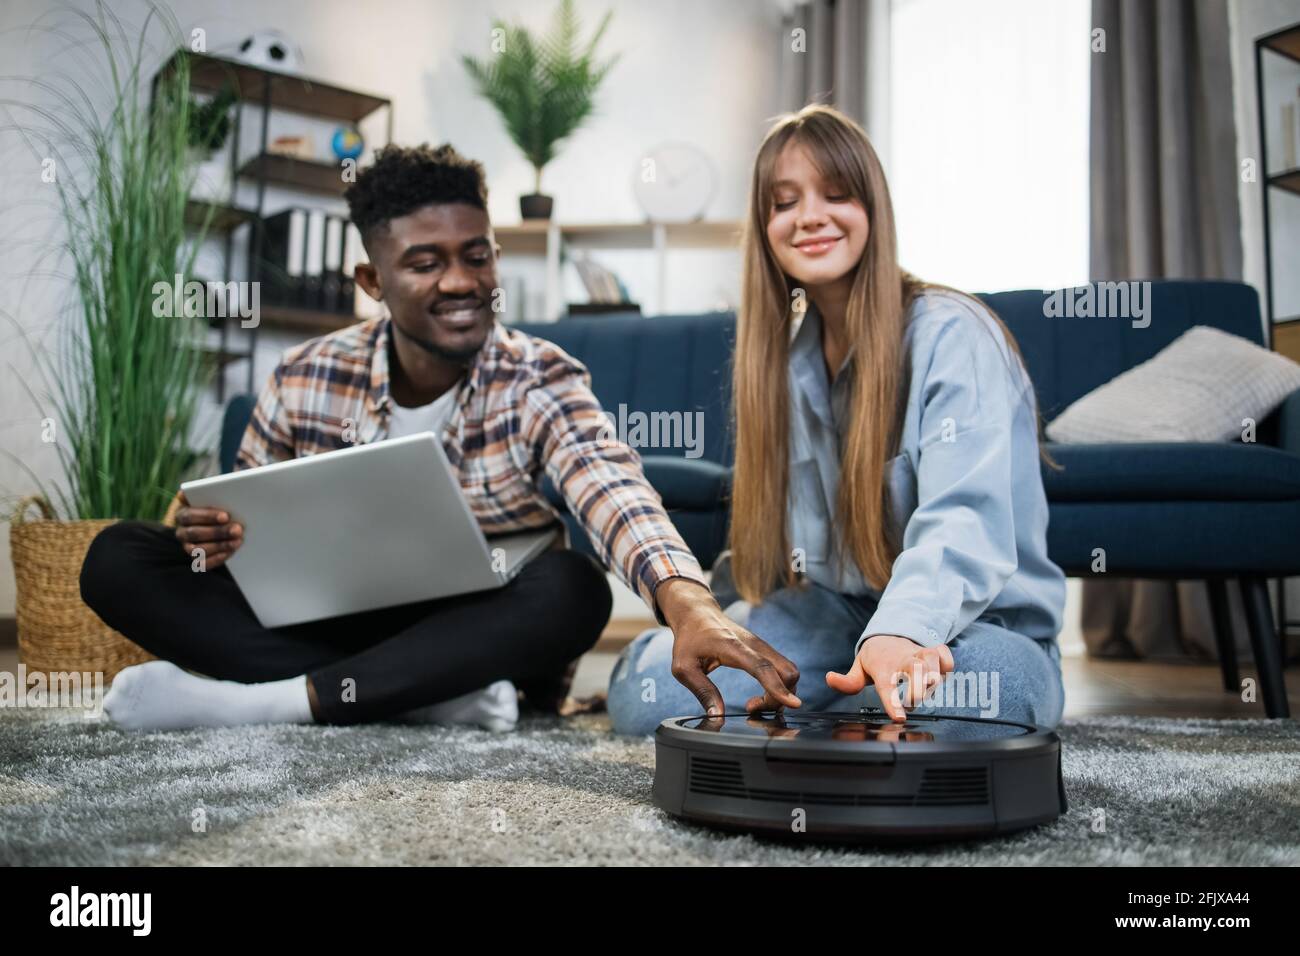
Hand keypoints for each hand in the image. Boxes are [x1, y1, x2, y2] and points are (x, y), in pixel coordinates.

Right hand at [173, 490, 242, 568]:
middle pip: (194, 533)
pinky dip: (217, 559)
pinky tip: (230, 552)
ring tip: (237, 541)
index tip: (226, 516)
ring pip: (197, 549)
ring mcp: (187, 546)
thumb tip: (214, 488)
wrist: (221, 523)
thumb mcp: (215, 497)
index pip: (190, 515)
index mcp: (182, 513)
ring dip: (219, 546)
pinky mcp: (195, 559)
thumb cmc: (218, 506)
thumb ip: (214, 492)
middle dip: (217, 532)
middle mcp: (181, 531)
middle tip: (238, 529)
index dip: (207, 516)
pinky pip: (202, 563)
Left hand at [656, 578, 801, 716]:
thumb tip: (717, 715)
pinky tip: (759, 694)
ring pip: (789, 672)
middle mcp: (754, 644)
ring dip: (779, 694)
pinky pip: (783, 670)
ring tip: (753, 703)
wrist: (697, 614)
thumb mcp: (683, 668)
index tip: (793, 704)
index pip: (762, 667)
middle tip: (752, 707)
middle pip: (787, 672)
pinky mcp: (764, 651)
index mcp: (733, 647)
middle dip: (779, 698)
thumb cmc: (689, 639)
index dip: (778, 688)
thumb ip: (702, 691)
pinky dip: (778, 687)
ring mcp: (762, 646)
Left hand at [825, 634, 954, 721]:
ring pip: (933, 660)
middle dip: (918, 688)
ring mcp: (919, 654)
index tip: (899, 718)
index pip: (887, 686)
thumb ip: (847, 681)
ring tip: (927, 690)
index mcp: (883, 667)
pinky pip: (945, 655)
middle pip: (916, 669)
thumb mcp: (858, 669)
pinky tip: (941, 674)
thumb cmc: (876, 659)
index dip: (893, 702)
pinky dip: (947, 664)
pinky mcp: (933, 651)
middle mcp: (903, 659)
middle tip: (912, 701)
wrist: (888, 636)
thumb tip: (829, 679)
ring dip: (934, 677)